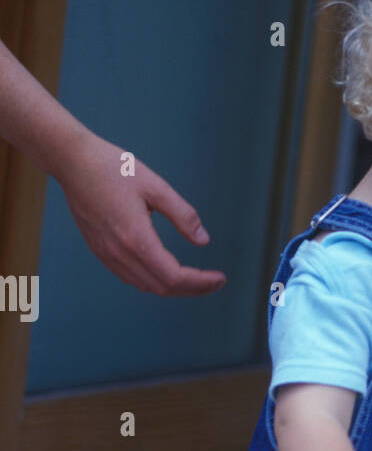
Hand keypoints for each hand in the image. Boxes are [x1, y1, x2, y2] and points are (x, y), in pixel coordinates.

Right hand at [55, 130, 225, 296]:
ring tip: (195, 279)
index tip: (220, 278)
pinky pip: (130, 277)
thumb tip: (204, 241)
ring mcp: (106, 255)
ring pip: (146, 286)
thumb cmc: (114, 168)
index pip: (174, 277)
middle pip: (162, 287)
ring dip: (173, 287)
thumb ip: (183, 215)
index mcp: (136, 239)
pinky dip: (153, 281)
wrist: (73, 161)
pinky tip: (166, 271)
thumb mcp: (156, 186)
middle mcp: (119, 253)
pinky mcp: (99, 250)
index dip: (200, 282)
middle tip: (214, 282)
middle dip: (192, 289)